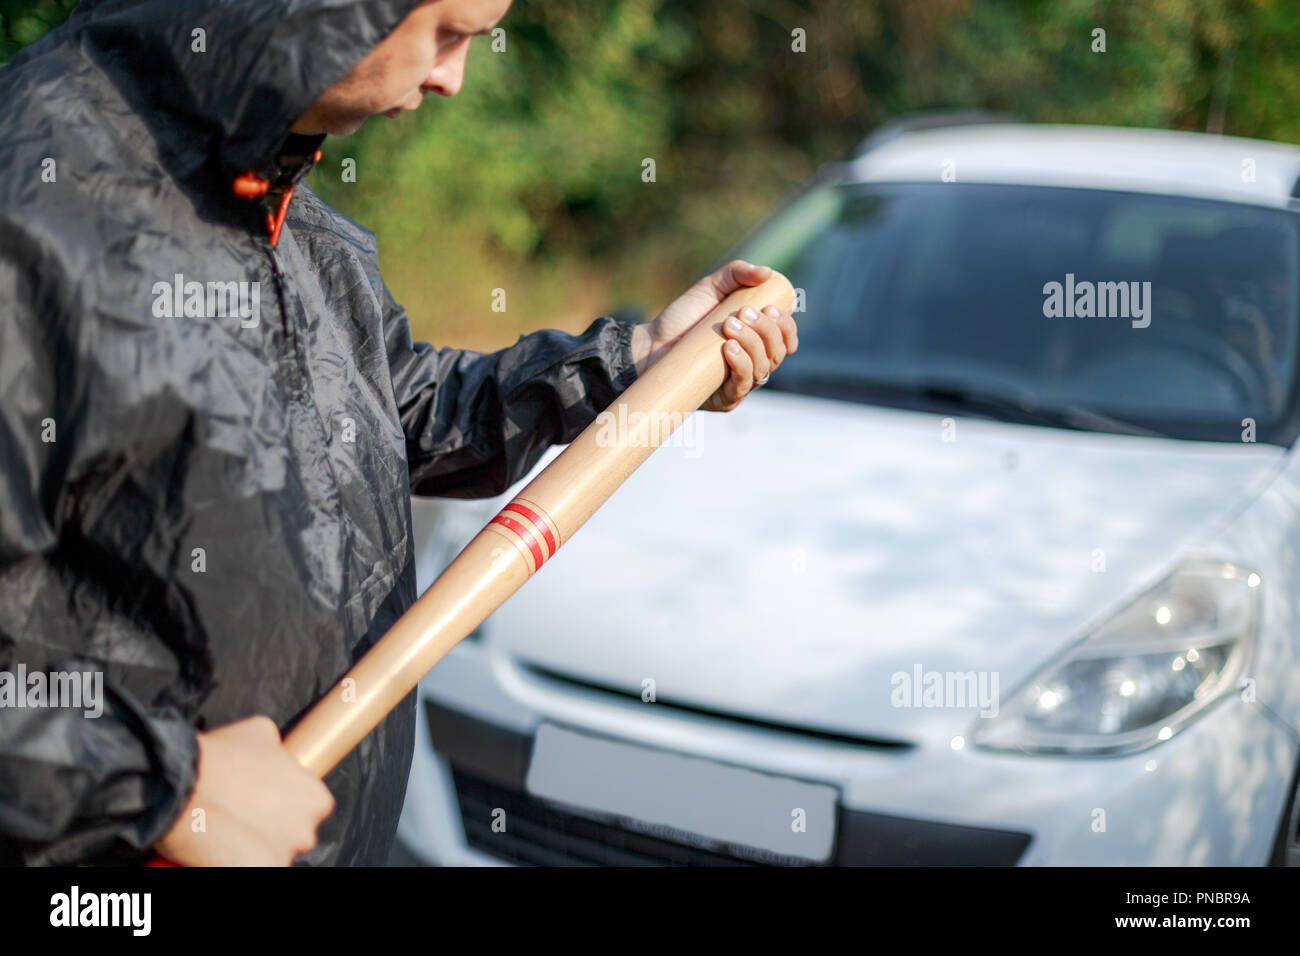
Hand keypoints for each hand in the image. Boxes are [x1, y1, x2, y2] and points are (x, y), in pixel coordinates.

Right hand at [153, 715, 334, 865]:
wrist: (180, 788)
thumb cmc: (219, 759)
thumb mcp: (259, 731)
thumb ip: (279, 747)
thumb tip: (279, 750)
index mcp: (315, 798)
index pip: (311, 807)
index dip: (286, 804)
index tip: (264, 802)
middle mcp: (306, 831)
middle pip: (295, 834)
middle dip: (273, 827)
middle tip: (243, 816)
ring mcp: (283, 856)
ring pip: (274, 854)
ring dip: (256, 846)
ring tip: (228, 832)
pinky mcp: (260, 870)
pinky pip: (254, 866)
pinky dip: (239, 861)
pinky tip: (222, 849)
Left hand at [630, 259, 798, 411]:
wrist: (651, 343)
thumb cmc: (682, 318)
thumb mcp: (711, 287)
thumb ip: (737, 273)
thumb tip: (767, 272)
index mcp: (757, 342)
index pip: (787, 340)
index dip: (787, 327)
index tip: (771, 308)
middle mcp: (754, 364)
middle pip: (778, 353)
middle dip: (766, 331)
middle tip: (743, 313)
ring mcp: (740, 384)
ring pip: (764, 368)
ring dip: (752, 344)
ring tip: (729, 325)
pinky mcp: (725, 399)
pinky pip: (743, 385)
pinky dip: (741, 365)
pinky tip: (730, 348)